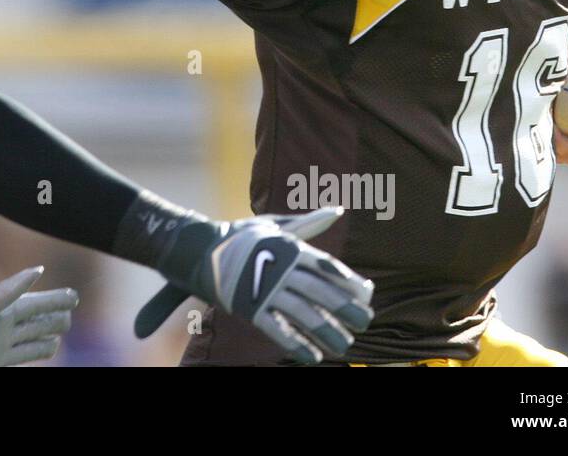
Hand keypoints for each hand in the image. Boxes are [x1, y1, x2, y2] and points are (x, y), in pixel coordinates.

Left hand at [0, 266, 77, 366]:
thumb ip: (9, 290)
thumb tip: (38, 269)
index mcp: (5, 309)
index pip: (39, 302)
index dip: (57, 299)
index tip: (74, 297)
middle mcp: (6, 325)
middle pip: (39, 320)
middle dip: (57, 315)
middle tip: (71, 313)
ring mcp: (2, 344)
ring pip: (34, 337)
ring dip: (50, 334)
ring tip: (61, 331)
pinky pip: (25, 355)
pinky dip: (38, 351)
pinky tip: (45, 350)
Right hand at [135, 207, 374, 363]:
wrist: (200, 249)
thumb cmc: (243, 236)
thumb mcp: (275, 225)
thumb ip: (308, 224)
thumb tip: (336, 211)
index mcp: (289, 247)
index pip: (326, 266)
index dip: (349, 281)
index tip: (368, 295)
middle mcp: (280, 268)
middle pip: (319, 291)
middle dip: (345, 309)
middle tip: (365, 322)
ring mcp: (264, 289)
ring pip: (302, 314)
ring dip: (326, 331)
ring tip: (344, 345)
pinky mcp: (249, 307)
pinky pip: (276, 329)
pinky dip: (296, 343)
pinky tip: (312, 356)